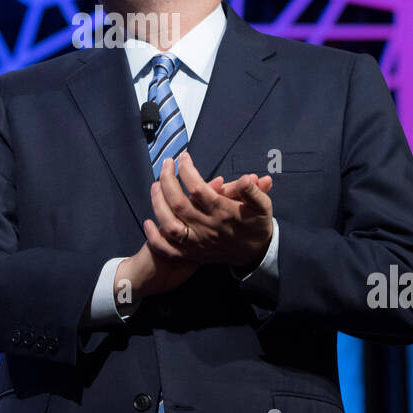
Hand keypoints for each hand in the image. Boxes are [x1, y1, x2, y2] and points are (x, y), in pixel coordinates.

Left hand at [145, 152, 273, 267]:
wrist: (256, 254)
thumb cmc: (257, 225)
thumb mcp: (263, 206)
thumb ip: (254, 192)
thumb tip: (247, 178)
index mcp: (223, 212)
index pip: (198, 188)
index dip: (187, 170)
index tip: (183, 157)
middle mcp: (207, 227)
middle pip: (178, 203)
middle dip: (167, 180)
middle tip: (166, 163)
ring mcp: (197, 242)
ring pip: (169, 224)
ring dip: (157, 204)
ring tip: (155, 185)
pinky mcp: (192, 254)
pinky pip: (168, 249)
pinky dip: (155, 238)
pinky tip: (148, 223)